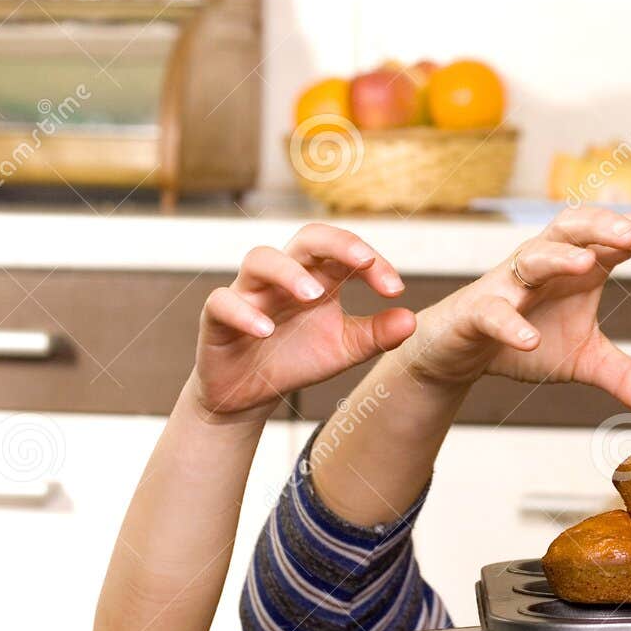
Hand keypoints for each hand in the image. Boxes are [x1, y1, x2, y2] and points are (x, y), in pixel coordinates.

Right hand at [192, 224, 414, 420]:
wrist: (249, 393)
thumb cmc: (298, 359)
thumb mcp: (345, 349)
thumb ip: (378, 334)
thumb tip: (413, 320)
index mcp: (319, 278)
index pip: (345, 252)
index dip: (373, 262)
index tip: (396, 288)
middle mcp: (284, 276)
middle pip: (307, 238)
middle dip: (337, 243)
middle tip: (363, 259)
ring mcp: (249, 292)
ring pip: (261, 259)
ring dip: (289, 272)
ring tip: (313, 295)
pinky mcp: (217, 316)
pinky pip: (223, 302)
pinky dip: (244, 313)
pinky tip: (265, 331)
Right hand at [402, 207, 630, 418]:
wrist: (459, 351)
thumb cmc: (526, 337)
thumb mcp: (584, 360)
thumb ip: (627, 376)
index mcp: (578, 265)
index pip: (618, 239)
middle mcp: (545, 263)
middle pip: (575, 227)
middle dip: (604, 225)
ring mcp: (509, 283)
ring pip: (533, 256)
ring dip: (559, 258)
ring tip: (588, 263)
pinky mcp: (476, 310)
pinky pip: (493, 311)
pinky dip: (509, 322)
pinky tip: (530, 340)